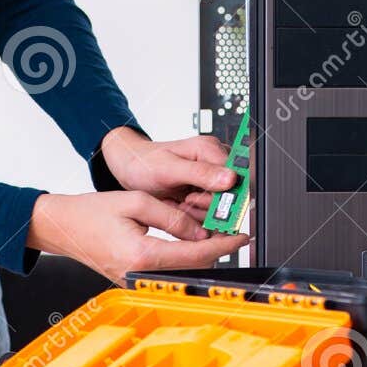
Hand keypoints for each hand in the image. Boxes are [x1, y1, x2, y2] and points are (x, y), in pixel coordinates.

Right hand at [27, 190, 248, 284]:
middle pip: (192, 265)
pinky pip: (166, 268)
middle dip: (216, 247)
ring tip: (215, 229)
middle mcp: (140, 274)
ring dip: (200, 250)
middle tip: (233, 228)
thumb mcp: (136, 202)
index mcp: (142, 255)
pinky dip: (183, 254)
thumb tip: (200, 231)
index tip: (241, 235)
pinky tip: (191, 237)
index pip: (196, 253)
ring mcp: (136, 280)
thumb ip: (172, 217)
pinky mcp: (133, 278)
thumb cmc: (90, 213)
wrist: (61, 227)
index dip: (224, 244)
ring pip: (181, 268)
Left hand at [98, 126, 235, 214]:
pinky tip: (181, 207)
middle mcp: (214, 164)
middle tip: (186, 201)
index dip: (224, 195)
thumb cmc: (144, 162)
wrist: (130, 169)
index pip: (236, 177)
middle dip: (207, 205)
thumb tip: (230, 178)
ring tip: (181, 203)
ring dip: (200, 212)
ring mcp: (209, 180)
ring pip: (220, 208)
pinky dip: (195, 216)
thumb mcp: (168, 167)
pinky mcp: (203, 194)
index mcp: (210, 150)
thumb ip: (200, 172)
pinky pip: (208, 213)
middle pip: (230, 196)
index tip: (201, 200)